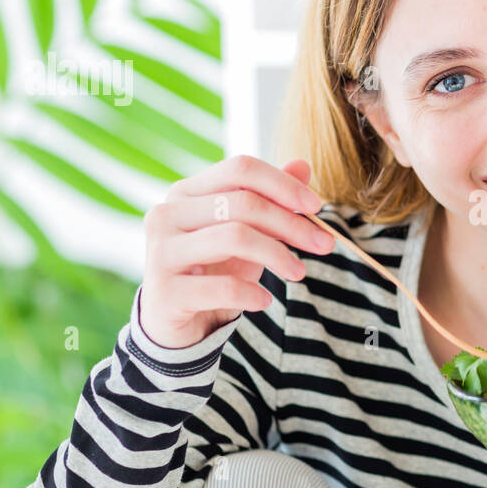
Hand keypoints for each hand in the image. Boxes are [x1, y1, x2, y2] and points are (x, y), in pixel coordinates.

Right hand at [139, 155, 334, 348]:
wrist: (176, 323)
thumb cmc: (214, 270)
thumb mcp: (248, 233)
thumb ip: (270, 200)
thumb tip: (302, 164)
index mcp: (187, 192)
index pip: (241, 170)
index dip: (283, 184)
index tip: (316, 207)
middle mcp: (167, 214)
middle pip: (244, 203)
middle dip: (292, 224)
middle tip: (325, 244)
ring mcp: (161, 252)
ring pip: (235, 238)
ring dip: (278, 256)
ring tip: (298, 272)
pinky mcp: (164, 292)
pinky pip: (223, 287)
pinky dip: (253, 294)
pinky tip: (264, 300)